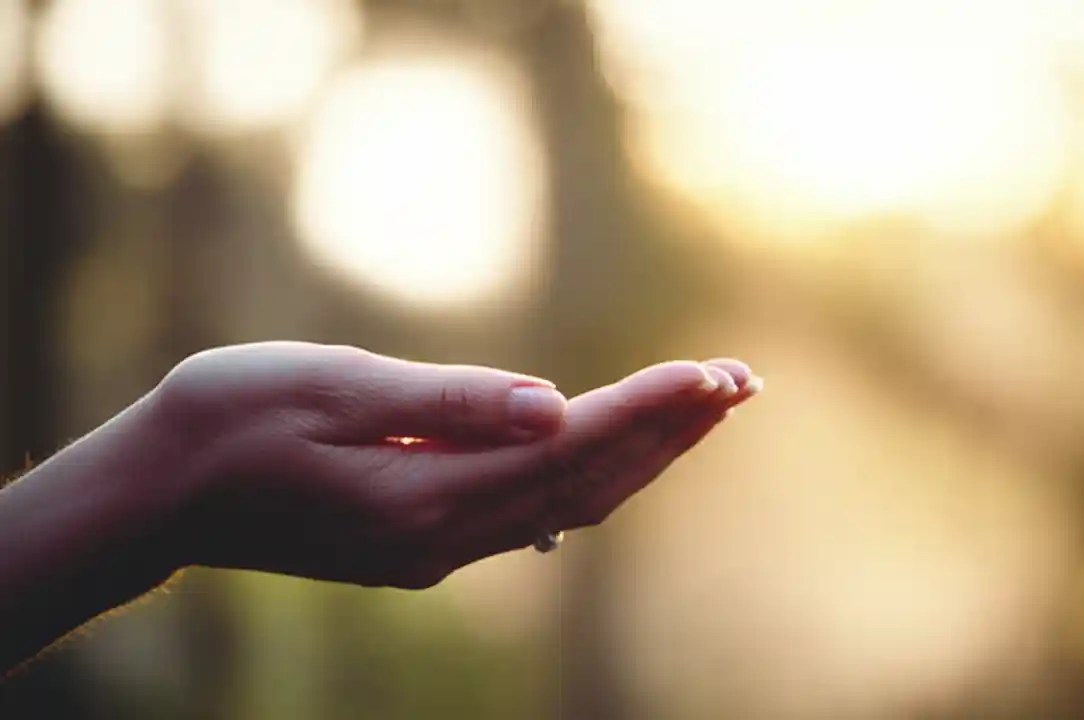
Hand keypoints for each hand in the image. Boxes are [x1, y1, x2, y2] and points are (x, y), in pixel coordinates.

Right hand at [158, 342, 759, 587]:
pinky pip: (533, 512)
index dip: (648, 411)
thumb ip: (450, 401)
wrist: (160, 495)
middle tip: (744, 384)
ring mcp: (436, 551)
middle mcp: (443, 537)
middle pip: (587, 485)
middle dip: (671, 434)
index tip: (713, 372)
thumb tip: (558, 404)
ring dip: (643, 456)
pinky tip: (622, 453)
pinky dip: (592, 475)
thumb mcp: (333, 389)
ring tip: (706, 407)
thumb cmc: (231, 417)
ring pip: (569, 504)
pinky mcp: (422, 544)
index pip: (568, 449)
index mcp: (423, 495)